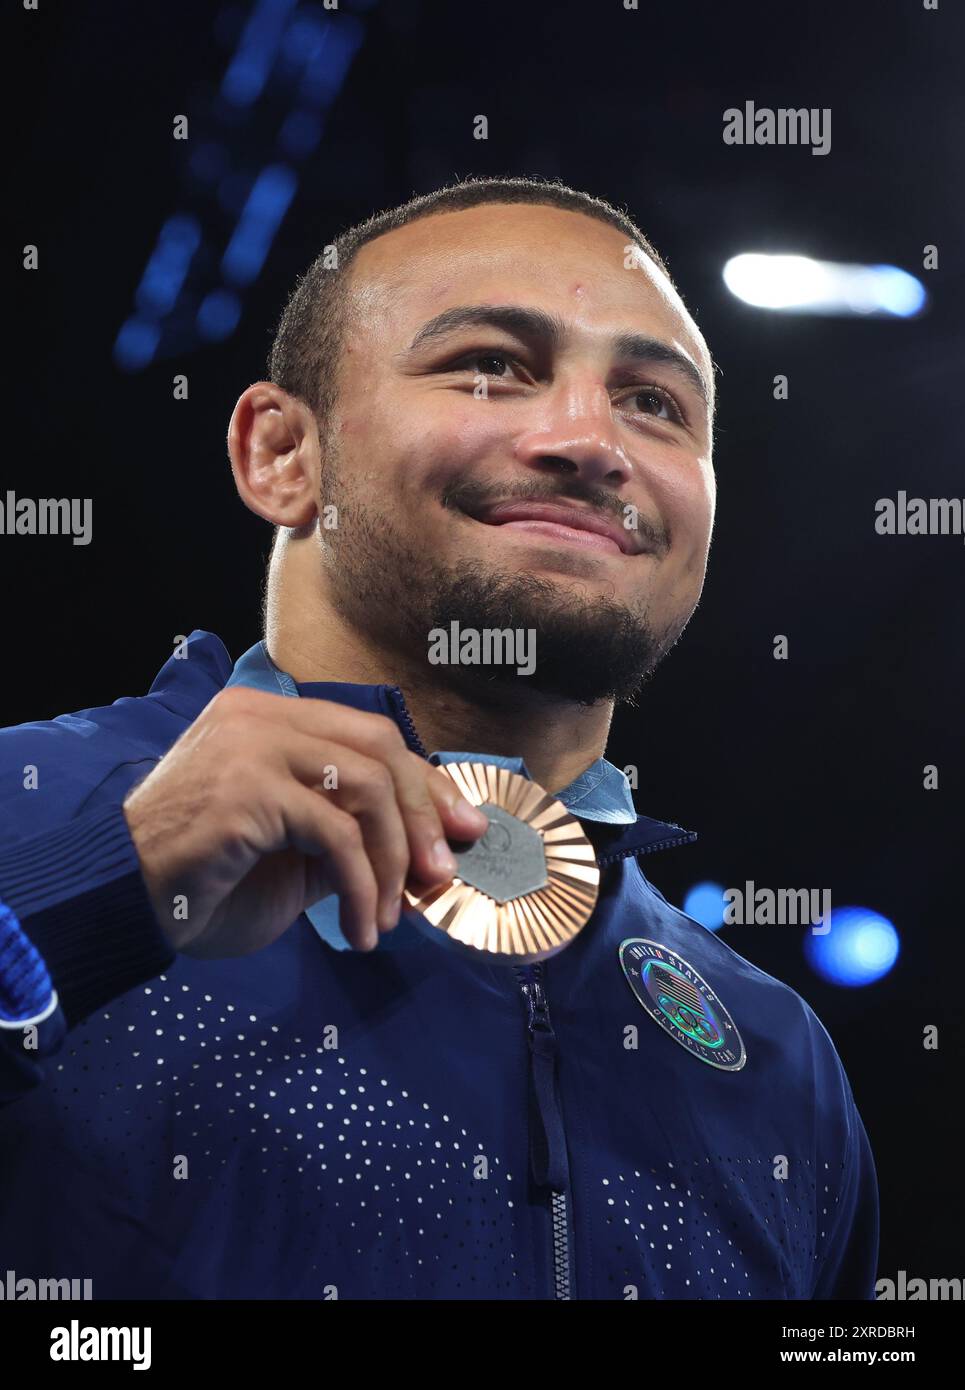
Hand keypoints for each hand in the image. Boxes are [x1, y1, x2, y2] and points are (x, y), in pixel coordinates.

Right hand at [122, 685, 488, 956]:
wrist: (124, 903)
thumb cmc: (203, 883)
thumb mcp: (292, 853)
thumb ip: (347, 834)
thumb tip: (427, 848)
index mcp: (269, 717)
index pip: (370, 733)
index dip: (423, 782)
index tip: (459, 829)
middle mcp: (261, 715)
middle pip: (381, 746)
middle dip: (424, 813)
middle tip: (442, 874)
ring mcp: (252, 745)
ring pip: (368, 785)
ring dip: (396, 858)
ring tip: (392, 913)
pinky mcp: (249, 787)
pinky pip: (338, 835)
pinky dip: (364, 886)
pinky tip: (361, 927)